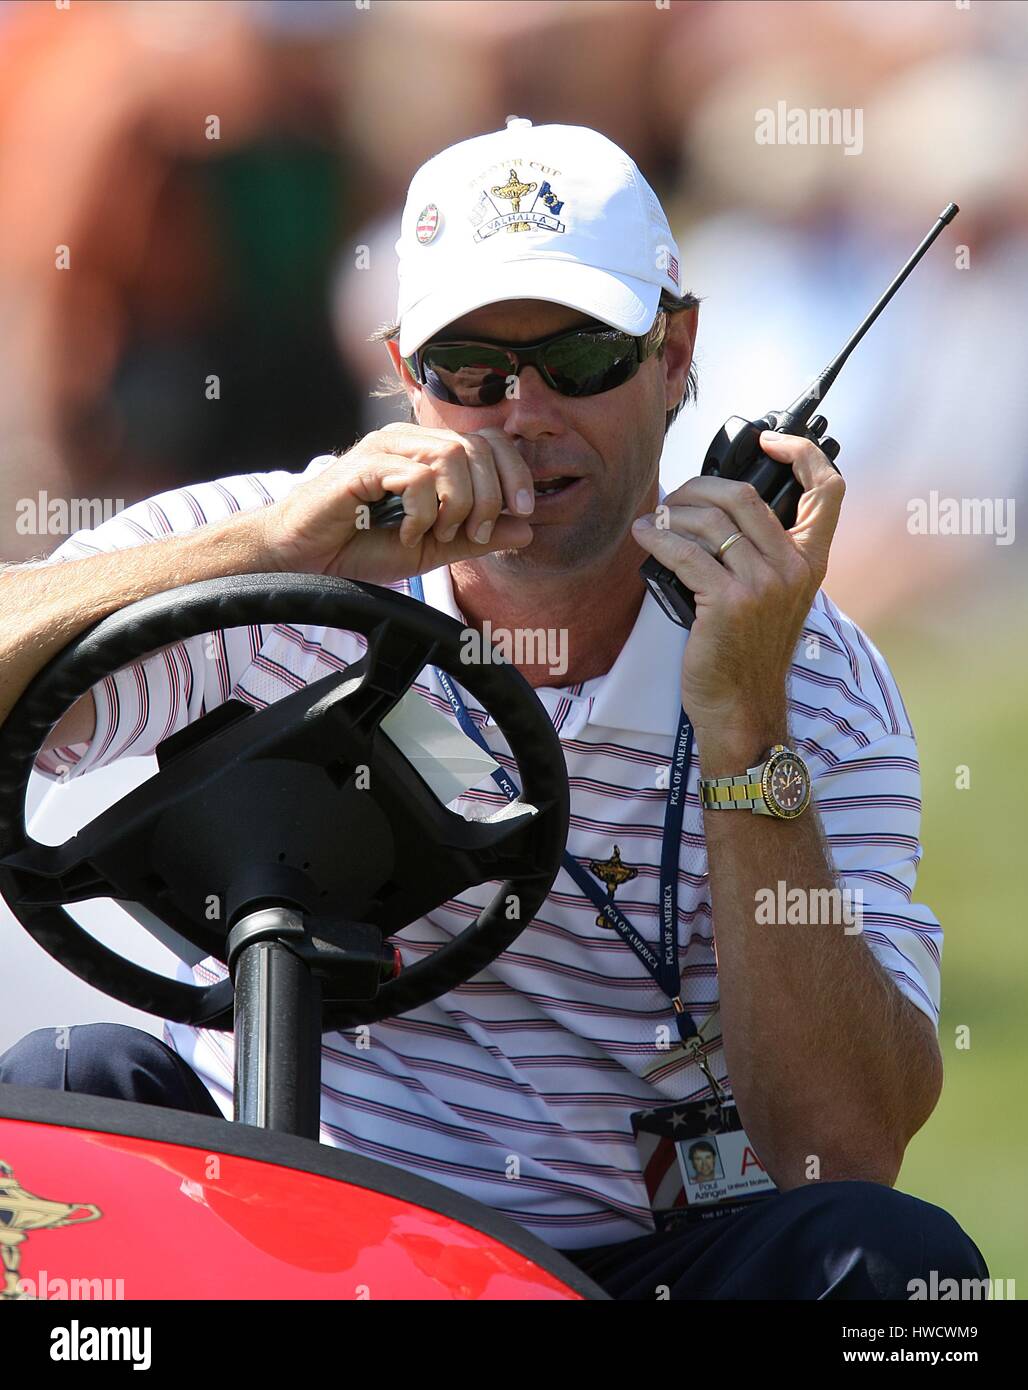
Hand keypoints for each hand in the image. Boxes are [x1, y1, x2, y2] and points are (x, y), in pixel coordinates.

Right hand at [256, 423, 535, 582]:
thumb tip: (528, 527)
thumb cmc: (361, 547)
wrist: (306, 559)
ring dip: (456, 504)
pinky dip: (422, 512)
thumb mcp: (433, 547)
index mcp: (430, 452)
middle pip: (476, 448)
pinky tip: (406, 532)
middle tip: (471, 536)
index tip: (522, 511)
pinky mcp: (364, 465)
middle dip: (488, 498)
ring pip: (450, 457)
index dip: (515, 472)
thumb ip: (478, 537)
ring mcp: (385, 448)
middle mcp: (410, 441)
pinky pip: (415, 477)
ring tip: (435, 534)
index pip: (491, 440)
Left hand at [632, 431, 844, 755]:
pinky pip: (684, 552)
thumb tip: (713, 507)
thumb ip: (761, 554)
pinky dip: (657, 538)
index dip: (802, 454)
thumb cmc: (746, 651)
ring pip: (711, 520)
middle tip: (674, 497)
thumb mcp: (773, 598)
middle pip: (745, 496)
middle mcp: (794, 568)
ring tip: (654, 520)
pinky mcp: (728, 602)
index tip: (768, 440)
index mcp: (810, 562)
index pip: (828, 491)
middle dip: (701, 488)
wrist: (742, 707)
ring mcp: (763, 585)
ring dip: (673, 513)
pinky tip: (643, 535)